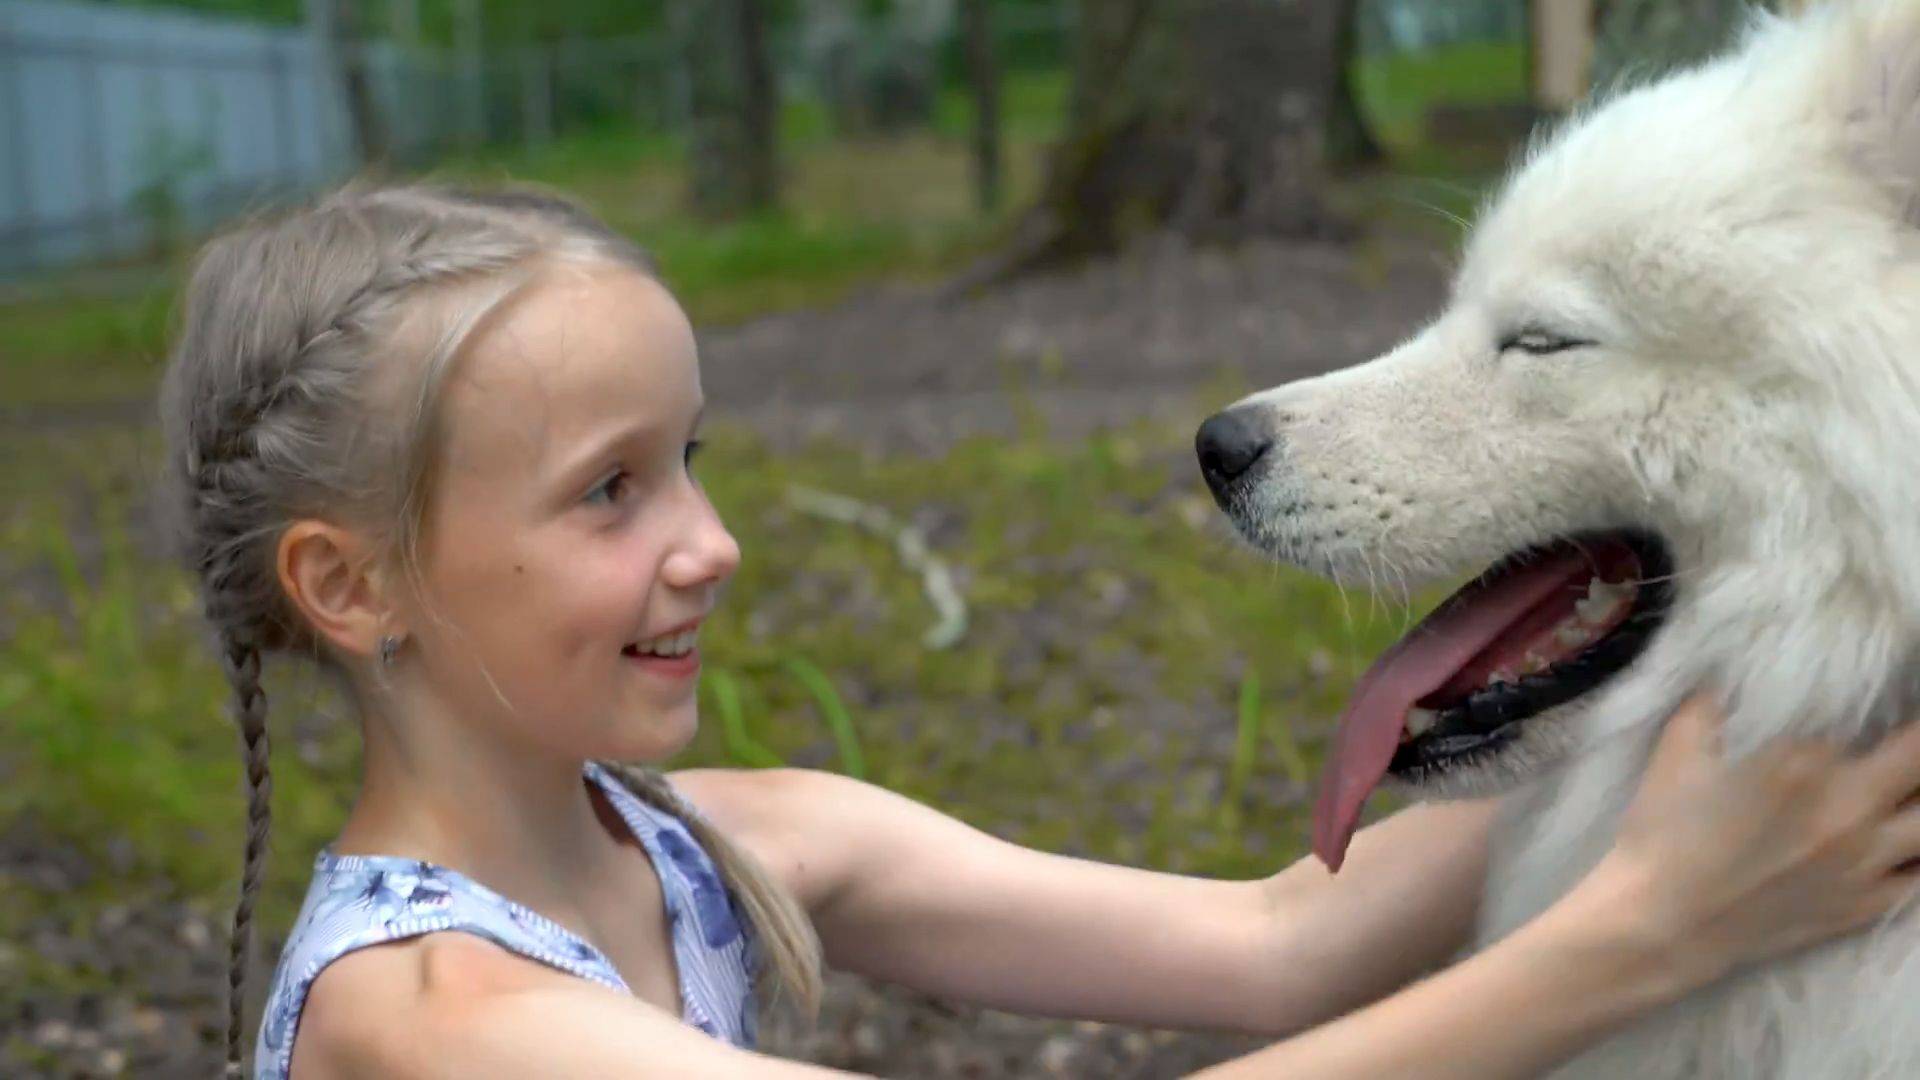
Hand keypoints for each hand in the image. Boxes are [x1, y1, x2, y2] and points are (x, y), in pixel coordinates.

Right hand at [1591, 692, 1919, 988]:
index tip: (1890, 699)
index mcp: (1808, 761)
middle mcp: (1851, 809)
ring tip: (1902, 791)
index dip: (1897, 709)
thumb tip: (1733, 678)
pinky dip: (1917, 856)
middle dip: (1917, 748)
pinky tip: (1901, 842)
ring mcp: (1864, 863)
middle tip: (1903, 742)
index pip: (1888, 722)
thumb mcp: (1678, 746)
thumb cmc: (1663, 831)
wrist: (1660, 923)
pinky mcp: (1862, 906)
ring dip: (1919, 801)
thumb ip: (1715, 704)